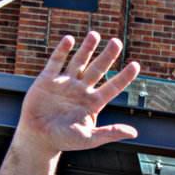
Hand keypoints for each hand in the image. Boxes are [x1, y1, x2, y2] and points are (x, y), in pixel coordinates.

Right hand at [12, 32, 140, 162]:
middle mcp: (81, 90)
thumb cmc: (65, 140)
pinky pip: (56, 62)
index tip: (136, 65)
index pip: (113, 87)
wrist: (38, 138)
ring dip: (87, 48)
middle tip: (117, 42)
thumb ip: (110, 133)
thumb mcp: (90, 138)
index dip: (124, 77)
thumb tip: (134, 133)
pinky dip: (62, 50)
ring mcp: (65, 83)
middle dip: (107, 56)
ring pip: (79, 62)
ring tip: (95, 34)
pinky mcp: (47, 80)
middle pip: (98, 69)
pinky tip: (70, 39)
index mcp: (93, 103)